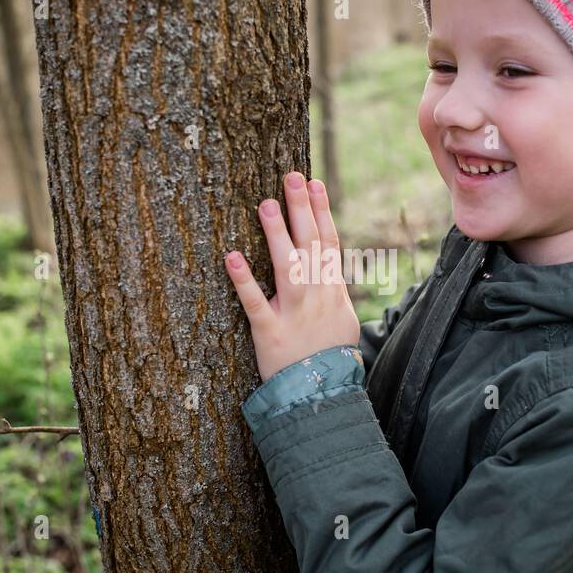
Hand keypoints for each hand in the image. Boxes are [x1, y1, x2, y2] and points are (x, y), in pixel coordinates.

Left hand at [225, 171, 360, 383]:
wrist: (322, 396)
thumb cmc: (329, 356)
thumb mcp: (341, 318)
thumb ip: (332, 288)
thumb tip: (329, 260)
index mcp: (332, 290)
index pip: (328, 242)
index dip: (321, 211)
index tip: (313, 182)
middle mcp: (316, 296)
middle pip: (310, 245)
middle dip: (302, 209)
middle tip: (291, 177)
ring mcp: (294, 313)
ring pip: (287, 267)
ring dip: (277, 235)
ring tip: (265, 204)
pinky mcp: (269, 332)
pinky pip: (255, 303)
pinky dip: (243, 280)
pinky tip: (231, 256)